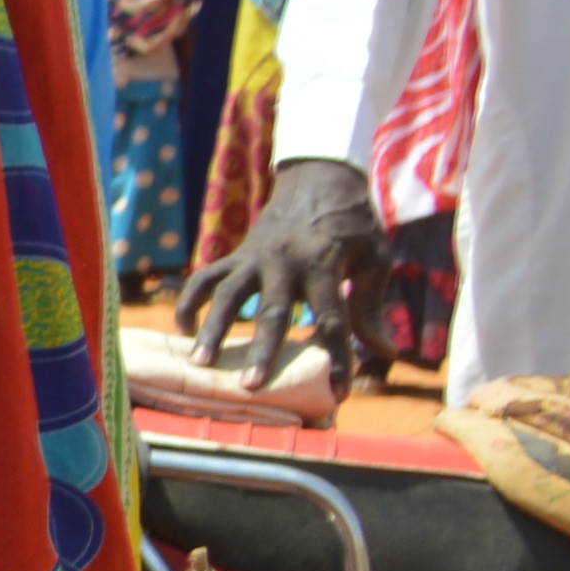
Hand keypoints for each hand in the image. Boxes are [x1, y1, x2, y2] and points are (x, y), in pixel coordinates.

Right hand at [184, 156, 385, 401]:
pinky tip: (184, 331)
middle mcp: (286, 261)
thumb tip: (385, 352)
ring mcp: (255, 257)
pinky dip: (191, 302)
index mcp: (325, 263)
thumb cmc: (352, 225)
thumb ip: (373, 305)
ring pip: (227, 294)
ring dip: (212, 328)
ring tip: (199, 363)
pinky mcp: (236, 254)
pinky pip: (205, 278)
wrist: (319, 178)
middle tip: (252, 386)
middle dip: (263, 351)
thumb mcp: (376, 258)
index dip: (337, 357)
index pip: (333, 319)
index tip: (338, 392)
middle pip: (272, 312)